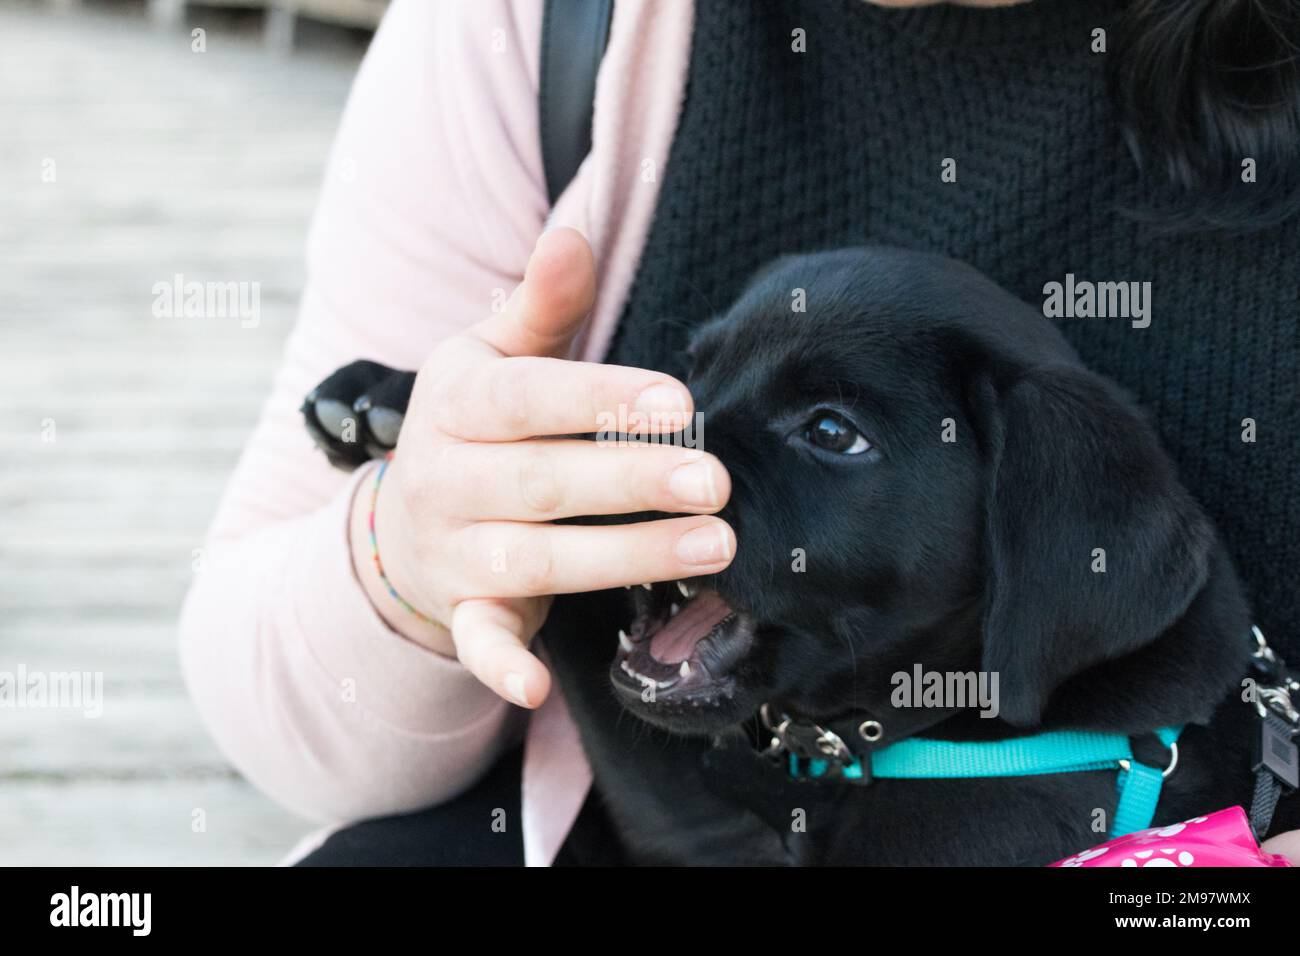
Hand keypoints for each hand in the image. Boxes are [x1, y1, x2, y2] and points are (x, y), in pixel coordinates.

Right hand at [350, 228, 734, 707]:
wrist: (405, 516)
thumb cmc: (477, 424)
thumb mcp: (492, 356)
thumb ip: (541, 305)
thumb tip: (576, 231)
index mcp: (456, 403)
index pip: (527, 398)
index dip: (599, 399)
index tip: (676, 402)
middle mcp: (446, 477)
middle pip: (542, 481)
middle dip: (631, 481)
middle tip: (716, 480)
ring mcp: (452, 550)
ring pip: (533, 559)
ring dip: (622, 558)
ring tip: (713, 545)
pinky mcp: (463, 610)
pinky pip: (476, 641)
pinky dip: (500, 666)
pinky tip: (537, 688)